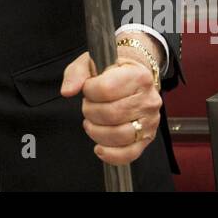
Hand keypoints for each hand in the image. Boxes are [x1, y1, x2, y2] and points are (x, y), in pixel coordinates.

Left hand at [60, 47, 162, 164]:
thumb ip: (76, 74)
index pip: (107, 89)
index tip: (88, 88)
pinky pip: (129, 154)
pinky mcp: (146, 137)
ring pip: (120, 135)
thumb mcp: (91, 62)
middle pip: (112, 114)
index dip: (89, 91)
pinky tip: (99, 148)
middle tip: (89, 105)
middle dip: (90, 111)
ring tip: (92, 122)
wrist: (134, 74)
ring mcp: (149, 120)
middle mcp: (148, 99)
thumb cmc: (112, 69)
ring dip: (97, 131)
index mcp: (138, 76)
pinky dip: (111, 155)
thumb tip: (67, 91)